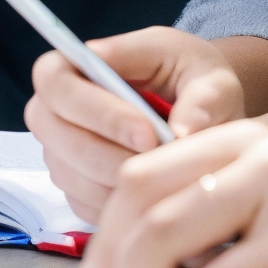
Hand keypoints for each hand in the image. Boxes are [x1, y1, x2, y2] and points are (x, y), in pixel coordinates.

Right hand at [26, 27, 243, 223]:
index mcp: (81, 63)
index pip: (56, 81)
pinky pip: (84, 204)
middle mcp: (58, 108)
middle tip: (161, 164)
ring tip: (165, 176)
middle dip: (109, 154)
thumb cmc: (195, 80)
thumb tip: (185, 130)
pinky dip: (120, 205)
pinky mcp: (74, 188)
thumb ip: (203, 95)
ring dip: (118, 182)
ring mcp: (61, 151)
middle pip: (56, 135)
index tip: (148, 133)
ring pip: (70, 175)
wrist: (201, 111)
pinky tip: (156, 194)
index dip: (95, 109)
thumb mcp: (211, 75)